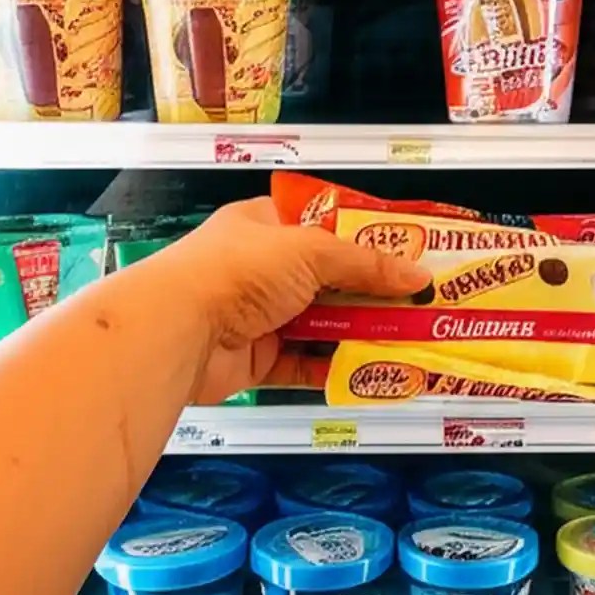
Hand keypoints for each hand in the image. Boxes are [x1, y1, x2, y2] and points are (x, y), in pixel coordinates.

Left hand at [160, 197, 429, 402]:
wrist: (178, 331)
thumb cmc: (231, 272)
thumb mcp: (310, 251)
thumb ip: (365, 265)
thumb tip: (415, 275)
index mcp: (266, 226)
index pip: (325, 226)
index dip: (365, 239)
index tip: (405, 252)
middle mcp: (262, 269)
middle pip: (329, 280)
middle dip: (370, 292)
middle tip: (415, 301)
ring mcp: (259, 316)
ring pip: (321, 324)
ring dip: (357, 332)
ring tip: (402, 336)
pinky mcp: (257, 359)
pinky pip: (305, 364)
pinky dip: (333, 368)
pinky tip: (364, 369)